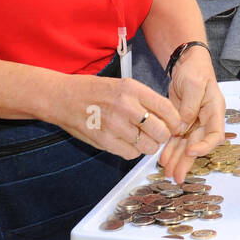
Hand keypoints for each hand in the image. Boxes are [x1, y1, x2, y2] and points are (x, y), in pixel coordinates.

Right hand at [53, 74, 187, 162]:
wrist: (63, 98)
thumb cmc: (95, 91)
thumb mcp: (124, 86)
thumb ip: (146, 100)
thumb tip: (170, 118)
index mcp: (132, 89)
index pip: (167, 109)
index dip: (176, 121)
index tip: (176, 126)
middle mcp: (125, 106)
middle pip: (161, 131)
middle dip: (163, 136)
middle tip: (158, 134)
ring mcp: (114, 125)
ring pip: (147, 146)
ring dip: (147, 145)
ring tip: (140, 137)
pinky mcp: (104, 141)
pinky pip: (130, 154)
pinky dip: (132, 151)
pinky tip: (126, 142)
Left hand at [159, 45, 225, 181]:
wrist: (186, 62)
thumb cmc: (195, 70)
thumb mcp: (193, 85)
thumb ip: (189, 107)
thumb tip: (181, 127)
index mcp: (215, 110)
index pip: (215, 134)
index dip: (204, 146)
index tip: (191, 152)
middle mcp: (206, 119)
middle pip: (197, 144)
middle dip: (187, 161)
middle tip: (177, 175)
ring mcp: (194, 121)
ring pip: (186, 144)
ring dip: (177, 159)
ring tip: (167, 171)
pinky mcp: (182, 121)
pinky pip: (177, 138)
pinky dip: (170, 149)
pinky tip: (163, 159)